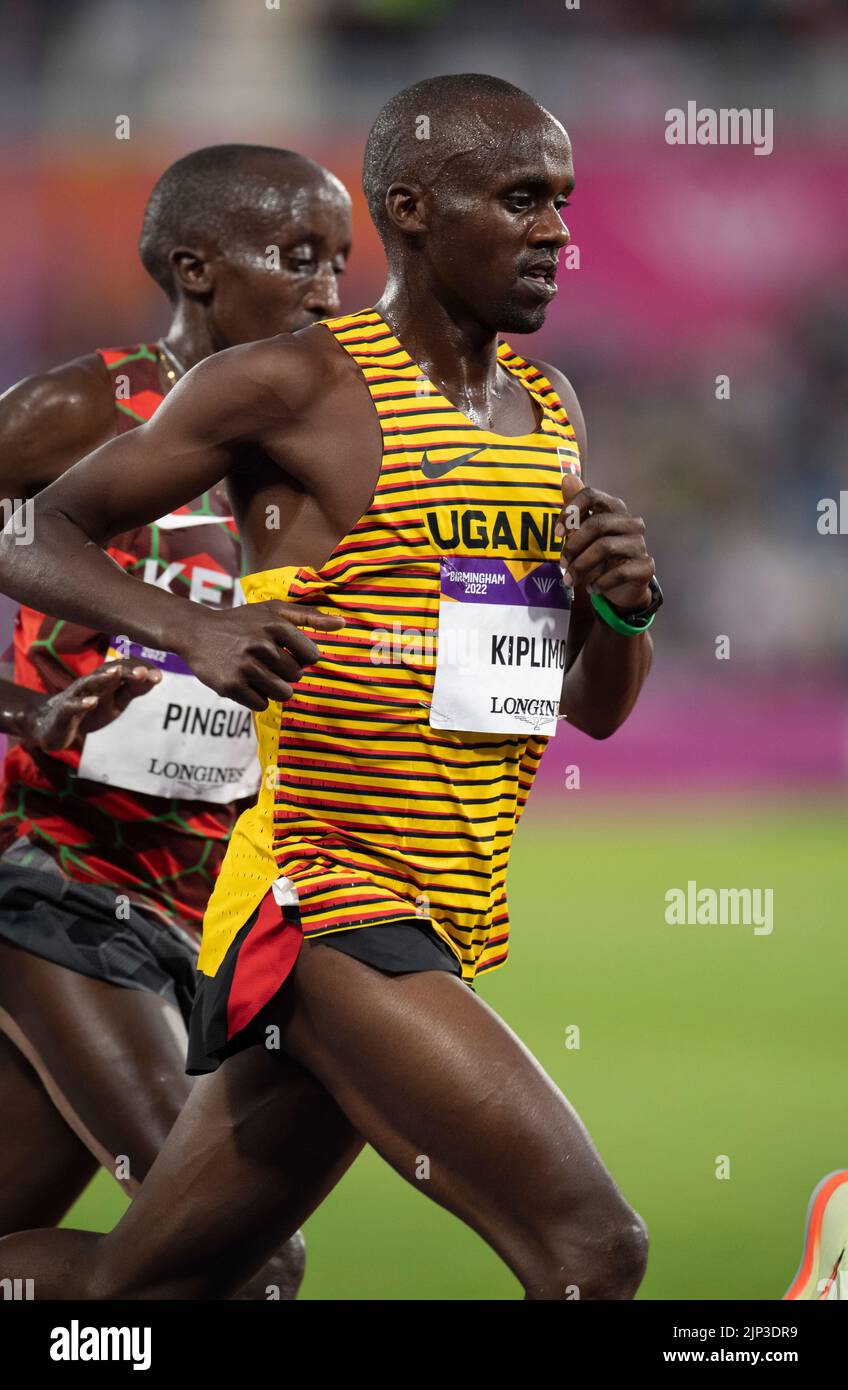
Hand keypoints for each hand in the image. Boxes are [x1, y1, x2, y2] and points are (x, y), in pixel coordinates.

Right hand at [27, 660, 161, 750]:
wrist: (55, 727)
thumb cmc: (91, 712)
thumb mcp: (116, 703)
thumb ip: (134, 690)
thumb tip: (156, 677)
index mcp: (107, 680)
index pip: (125, 669)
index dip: (140, 671)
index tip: (159, 676)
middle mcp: (92, 683)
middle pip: (109, 672)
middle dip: (127, 671)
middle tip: (144, 672)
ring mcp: (77, 695)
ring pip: (89, 683)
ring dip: (103, 677)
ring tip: (117, 673)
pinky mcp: (64, 710)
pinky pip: (72, 705)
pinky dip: (82, 703)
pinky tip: (92, 702)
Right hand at [176, 600, 344, 710]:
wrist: (196, 632)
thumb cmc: (241, 622)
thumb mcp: (272, 610)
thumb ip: (309, 616)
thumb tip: (342, 624)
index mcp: (275, 625)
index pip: (312, 657)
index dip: (301, 658)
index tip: (286, 653)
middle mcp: (261, 645)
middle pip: (296, 677)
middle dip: (284, 673)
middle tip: (265, 662)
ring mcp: (245, 666)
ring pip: (283, 694)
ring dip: (274, 688)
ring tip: (258, 674)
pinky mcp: (230, 686)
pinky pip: (261, 704)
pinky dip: (256, 698)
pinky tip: (244, 682)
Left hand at [555, 475, 654, 612]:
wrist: (623, 587)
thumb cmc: (600, 556)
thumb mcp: (583, 534)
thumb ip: (575, 509)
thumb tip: (567, 477)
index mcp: (614, 509)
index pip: (591, 495)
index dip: (570, 511)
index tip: (556, 532)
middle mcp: (630, 522)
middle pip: (597, 524)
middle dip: (574, 545)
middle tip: (562, 564)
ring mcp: (640, 544)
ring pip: (606, 547)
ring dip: (582, 566)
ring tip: (570, 579)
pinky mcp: (646, 566)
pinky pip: (620, 572)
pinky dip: (600, 582)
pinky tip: (592, 589)